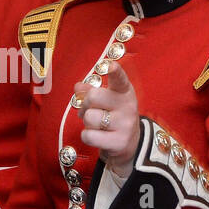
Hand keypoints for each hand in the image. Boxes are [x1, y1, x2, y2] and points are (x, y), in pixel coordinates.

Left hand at [75, 62, 139, 179]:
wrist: (130, 143)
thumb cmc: (114, 115)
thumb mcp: (107, 99)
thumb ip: (91, 90)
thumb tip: (78, 87)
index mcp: (124, 91)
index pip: (119, 79)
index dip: (114, 71)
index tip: (109, 65)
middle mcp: (127, 106)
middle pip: (93, 96)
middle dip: (85, 103)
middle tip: (90, 109)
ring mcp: (124, 124)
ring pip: (89, 117)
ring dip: (86, 121)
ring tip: (95, 124)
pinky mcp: (119, 142)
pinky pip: (88, 136)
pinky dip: (87, 136)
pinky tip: (96, 135)